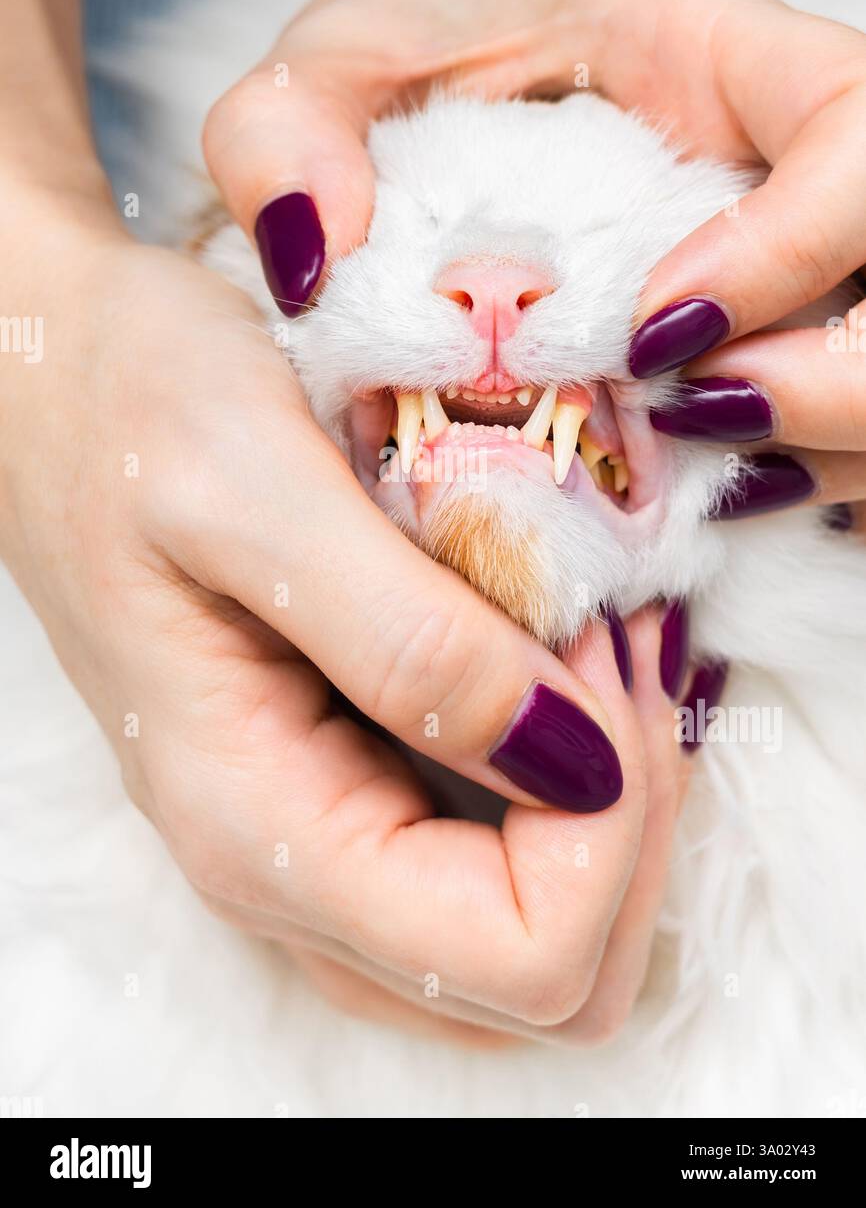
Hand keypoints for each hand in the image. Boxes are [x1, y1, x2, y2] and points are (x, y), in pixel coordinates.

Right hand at [0, 206, 690, 1042]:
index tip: (601, 650)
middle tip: (621, 645)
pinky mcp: (347, 784)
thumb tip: (576, 767)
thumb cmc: (127, 406)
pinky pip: (503, 851)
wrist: (56, 377)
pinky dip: (577, 770)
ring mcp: (321, 839)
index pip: (521, 956)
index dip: (610, 824)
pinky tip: (574, 652)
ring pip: (536, 931)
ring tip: (606, 642)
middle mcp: (293, 874)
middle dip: (632, 822)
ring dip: (613, 804)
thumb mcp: (255, 491)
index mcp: (262, 831)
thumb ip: (407, 641)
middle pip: (550, 976)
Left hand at [205, 0, 865, 529]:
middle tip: (700, 413)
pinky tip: (714, 479)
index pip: (851, 125)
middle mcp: (789, 142)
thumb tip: (304, 262)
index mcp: (717, 47)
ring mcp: (803, 238)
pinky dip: (808, 461)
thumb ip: (286, 129)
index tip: (654, 330)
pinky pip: (843, 411)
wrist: (487, 26)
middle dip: (841, 373)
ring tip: (695, 452)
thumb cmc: (430, 31)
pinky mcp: (782, 309)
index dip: (791, 244)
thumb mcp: (337, 55)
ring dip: (829, 435)